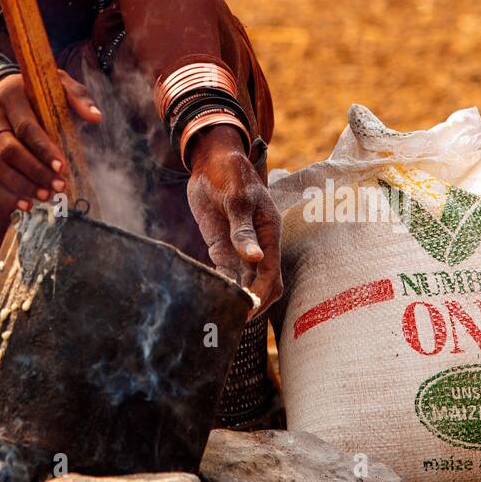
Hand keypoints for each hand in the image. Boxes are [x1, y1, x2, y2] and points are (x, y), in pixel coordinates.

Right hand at [0, 69, 101, 214]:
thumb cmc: (34, 89)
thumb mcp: (56, 82)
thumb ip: (77, 96)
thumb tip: (96, 118)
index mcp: (11, 97)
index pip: (26, 127)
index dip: (44, 150)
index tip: (63, 166)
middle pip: (9, 150)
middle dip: (35, 171)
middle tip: (59, 186)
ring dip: (21, 186)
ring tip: (46, 197)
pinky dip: (6, 196)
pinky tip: (26, 205)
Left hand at [185, 124, 281, 315]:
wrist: (211, 161)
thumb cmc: (230, 173)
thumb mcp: (237, 198)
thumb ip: (243, 229)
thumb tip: (255, 258)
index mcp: (269, 232)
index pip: (271, 273)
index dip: (261, 293)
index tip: (248, 309)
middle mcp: (258, 244)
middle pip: (262, 284)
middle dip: (252, 303)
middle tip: (232, 320)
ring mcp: (239, 247)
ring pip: (244, 281)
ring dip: (236, 297)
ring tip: (220, 315)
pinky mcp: (221, 246)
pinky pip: (224, 272)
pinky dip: (220, 285)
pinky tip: (209, 295)